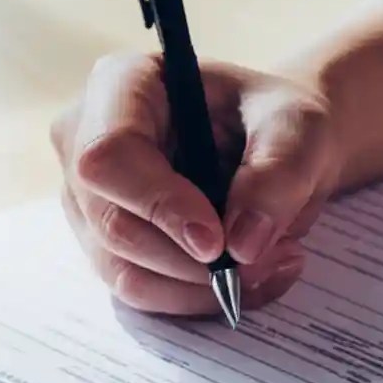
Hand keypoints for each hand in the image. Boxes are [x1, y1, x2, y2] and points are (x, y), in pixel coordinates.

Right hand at [50, 53, 341, 314]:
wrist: (274, 145)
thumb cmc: (275, 119)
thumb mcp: (298, 130)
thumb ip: (276, 176)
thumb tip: (241, 245)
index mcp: (121, 85)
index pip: (109, 154)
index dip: (158, 204)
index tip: (217, 241)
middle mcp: (84, 140)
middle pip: (111, 222)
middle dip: (189, 261)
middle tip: (265, 261)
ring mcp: (88, 198)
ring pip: (122, 268)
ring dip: (198, 286)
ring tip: (270, 266)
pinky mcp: (105, 244)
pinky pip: (139, 290)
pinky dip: (194, 297)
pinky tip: (248, 278)